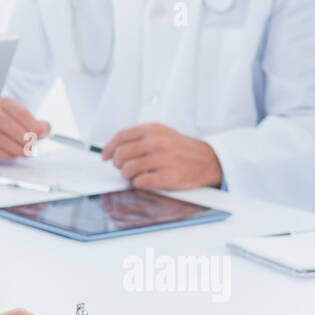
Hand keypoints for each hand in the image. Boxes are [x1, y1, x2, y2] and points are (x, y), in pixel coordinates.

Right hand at [0, 96, 50, 159]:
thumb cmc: (6, 120)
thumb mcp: (20, 115)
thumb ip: (34, 123)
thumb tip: (45, 130)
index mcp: (4, 102)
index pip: (21, 113)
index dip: (34, 125)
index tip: (44, 132)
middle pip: (8, 124)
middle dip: (24, 138)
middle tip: (33, 145)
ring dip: (15, 148)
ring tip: (25, 151)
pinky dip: (3, 153)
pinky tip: (12, 154)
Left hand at [101, 123, 222, 189]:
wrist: (209, 160)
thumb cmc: (183, 149)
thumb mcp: (162, 134)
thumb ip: (140, 138)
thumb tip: (116, 149)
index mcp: (153, 130)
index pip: (121, 136)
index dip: (109, 148)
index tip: (105, 156)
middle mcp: (156, 143)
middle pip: (122, 154)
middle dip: (118, 164)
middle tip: (122, 168)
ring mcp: (162, 160)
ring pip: (128, 169)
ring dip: (127, 175)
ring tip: (134, 176)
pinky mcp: (168, 177)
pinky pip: (141, 182)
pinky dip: (138, 184)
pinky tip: (143, 182)